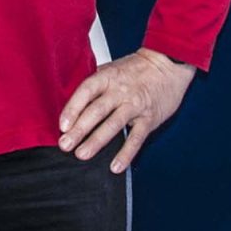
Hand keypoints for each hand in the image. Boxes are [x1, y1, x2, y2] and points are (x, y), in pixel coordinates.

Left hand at [57, 48, 196, 173]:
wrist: (168, 64)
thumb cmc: (136, 69)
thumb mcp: (112, 68)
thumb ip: (94, 84)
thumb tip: (71, 103)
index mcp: (107, 77)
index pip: (86, 91)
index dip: (73, 108)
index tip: (62, 125)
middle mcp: (120, 91)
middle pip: (97, 110)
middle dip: (79, 129)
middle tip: (65, 145)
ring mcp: (135, 105)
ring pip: (113, 125)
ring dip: (96, 141)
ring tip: (82, 155)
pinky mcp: (149, 118)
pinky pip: (136, 138)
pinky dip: (126, 153)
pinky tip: (115, 167)